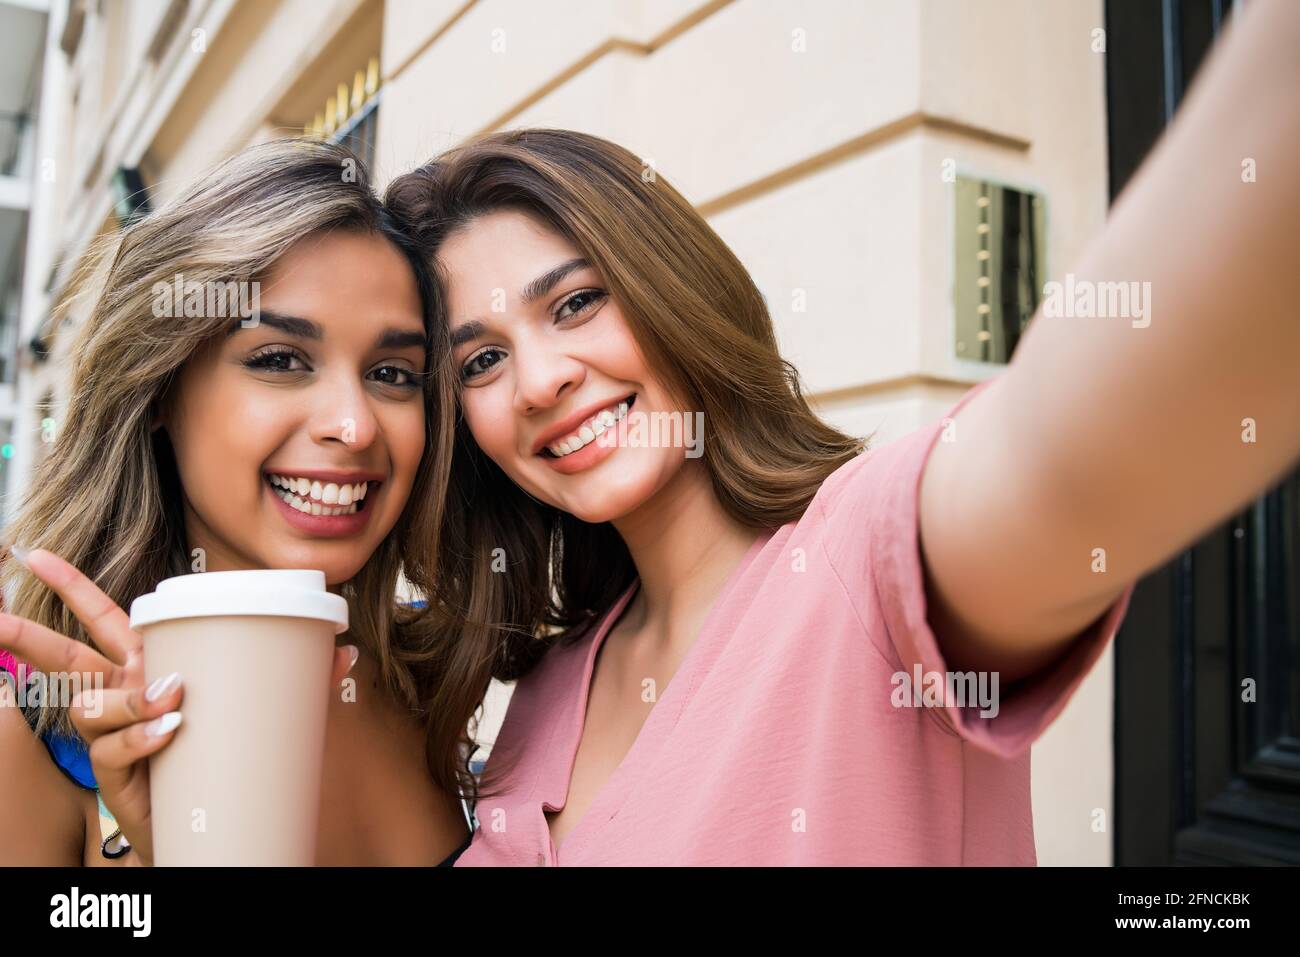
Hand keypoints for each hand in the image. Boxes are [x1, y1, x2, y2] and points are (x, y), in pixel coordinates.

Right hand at [0, 547, 358, 864]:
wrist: (214, 824)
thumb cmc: (224, 757)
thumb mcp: (263, 711)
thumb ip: (300, 681)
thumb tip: (345, 652)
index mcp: (146, 667)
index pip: (103, 620)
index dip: (72, 587)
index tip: (36, 554)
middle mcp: (121, 697)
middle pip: (66, 659)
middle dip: (29, 636)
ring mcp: (114, 737)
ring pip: (91, 704)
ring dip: (128, 697)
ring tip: (174, 698)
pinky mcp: (118, 776)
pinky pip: (116, 748)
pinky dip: (142, 734)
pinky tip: (170, 726)